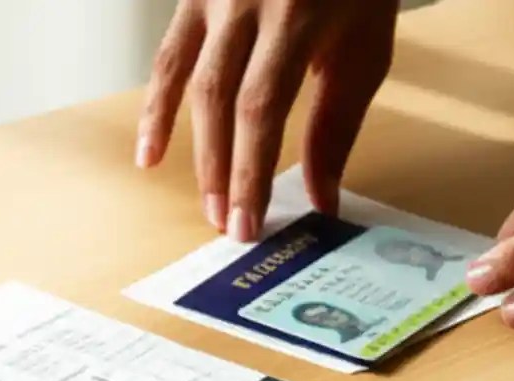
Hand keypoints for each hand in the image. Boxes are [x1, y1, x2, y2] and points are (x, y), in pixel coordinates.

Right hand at [136, 0, 398, 241]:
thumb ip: (337, 125)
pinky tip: (148, 153)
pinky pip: (167, 57)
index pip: (261, 109)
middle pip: (219, 101)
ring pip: (188, 83)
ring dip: (191, 150)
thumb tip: (320, 199)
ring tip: (203, 203)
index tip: (249, 224)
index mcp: (296, 14)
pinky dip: (156, 108)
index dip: (249, 172)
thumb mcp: (364, 49)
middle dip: (221, 170)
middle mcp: (247, 1)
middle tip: (227, 225)